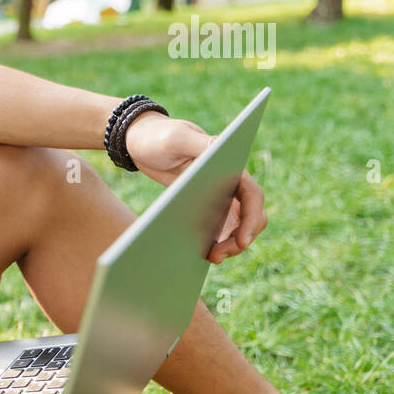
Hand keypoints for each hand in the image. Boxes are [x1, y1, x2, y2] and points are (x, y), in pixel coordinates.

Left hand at [124, 111, 267, 263]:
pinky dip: (216, 243)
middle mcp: (230, 182)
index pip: (252, 196)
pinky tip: (202, 254)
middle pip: (249, 216)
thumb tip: (220, 147)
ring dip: (230, 245)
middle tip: (218, 256)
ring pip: (237, 227)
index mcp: (229, 165)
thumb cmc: (160, 136)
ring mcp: (219, 196)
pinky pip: (219, 230)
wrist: (141, 142)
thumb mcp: (176, 138)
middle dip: (240, 239)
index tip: (243, 241)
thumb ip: (198, 143)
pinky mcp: (205, 206)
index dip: (252, 220)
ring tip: (211, 258)